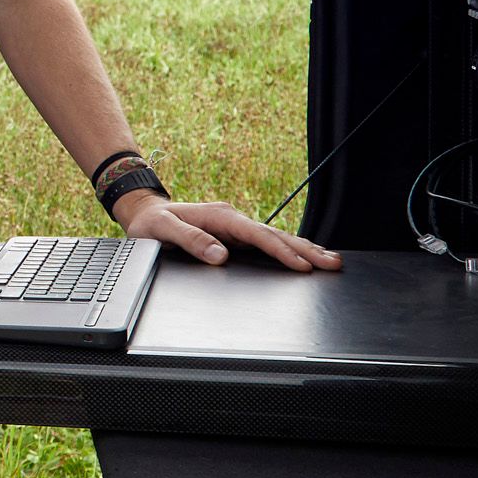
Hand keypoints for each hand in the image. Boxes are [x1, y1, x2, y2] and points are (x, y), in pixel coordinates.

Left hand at [116, 191, 341, 271]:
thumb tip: (221, 255)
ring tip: (330, 259)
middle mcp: (232, 218)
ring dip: (303, 249)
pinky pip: (267, 241)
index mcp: (219, 216)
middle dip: (305, 250)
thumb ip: (190, 240)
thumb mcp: (162, 230)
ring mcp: (235, 226)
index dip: (280, 251)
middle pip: (275, 235)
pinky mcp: (235, 235)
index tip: (301, 265)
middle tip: (333, 263)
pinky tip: (304, 255)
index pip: (257, 235)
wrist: (145, 212)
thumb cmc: (151, 223)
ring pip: (276, 237)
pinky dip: (289, 248)